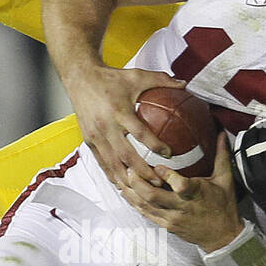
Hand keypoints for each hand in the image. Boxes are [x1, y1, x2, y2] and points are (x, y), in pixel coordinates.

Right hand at [64, 65, 186, 184]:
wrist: (80, 78)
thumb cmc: (111, 77)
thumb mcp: (137, 75)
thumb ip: (161, 80)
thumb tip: (185, 84)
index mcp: (119, 111)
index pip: (140, 133)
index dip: (155, 145)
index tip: (170, 154)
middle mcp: (106, 126)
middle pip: (126, 156)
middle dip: (143, 172)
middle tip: (160, 182)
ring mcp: (95, 136)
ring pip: (112, 164)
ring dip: (128, 179)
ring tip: (143, 190)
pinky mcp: (88, 141)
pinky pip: (101, 163)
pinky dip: (112, 175)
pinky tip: (124, 184)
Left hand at [118, 133, 243, 252]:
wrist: (222, 237)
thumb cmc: (224, 206)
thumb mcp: (225, 180)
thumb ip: (221, 156)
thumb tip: (221, 133)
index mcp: (196, 194)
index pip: (180, 186)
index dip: (167, 176)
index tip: (157, 165)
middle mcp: (181, 207)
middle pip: (154, 196)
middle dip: (138, 182)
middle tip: (128, 168)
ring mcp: (172, 218)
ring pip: (145, 205)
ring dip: (131, 192)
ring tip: (120, 178)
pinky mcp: (166, 225)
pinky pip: (146, 214)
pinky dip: (134, 203)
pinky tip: (126, 193)